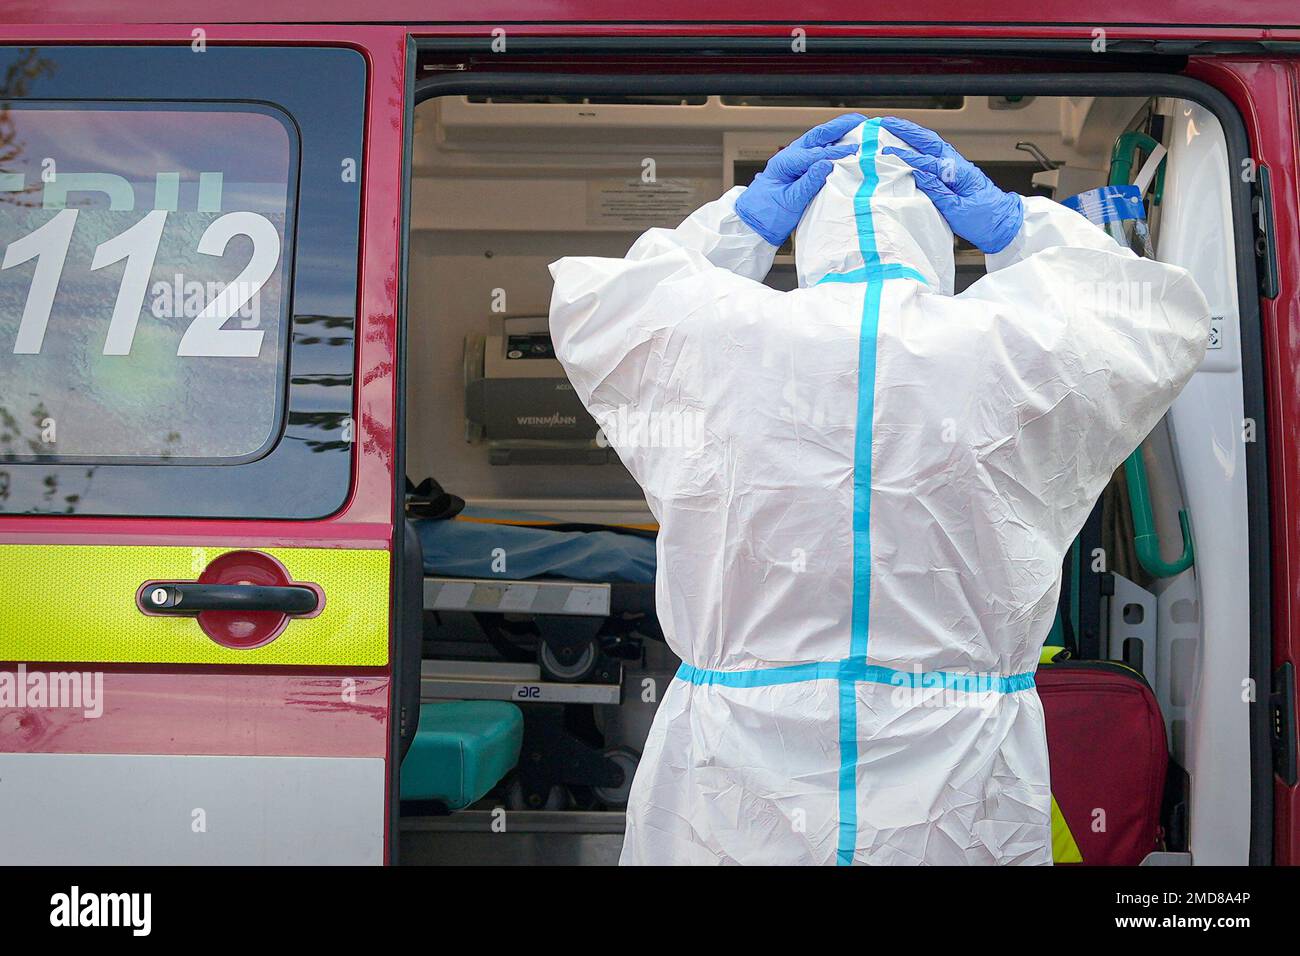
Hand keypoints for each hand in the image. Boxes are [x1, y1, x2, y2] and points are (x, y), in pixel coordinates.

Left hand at [734, 113, 864, 246]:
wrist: (754, 224)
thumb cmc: (767, 214)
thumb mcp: (790, 202)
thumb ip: (808, 183)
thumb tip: (828, 164)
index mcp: (786, 162)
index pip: (816, 153)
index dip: (838, 152)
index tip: (857, 150)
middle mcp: (790, 156)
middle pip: (818, 135)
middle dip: (840, 126)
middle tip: (861, 121)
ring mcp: (794, 160)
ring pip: (819, 140)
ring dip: (838, 132)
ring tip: (858, 127)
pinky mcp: (799, 167)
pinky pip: (818, 151)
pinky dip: (833, 144)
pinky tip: (846, 144)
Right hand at [879, 116, 1023, 254]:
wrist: (1003, 223)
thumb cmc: (985, 218)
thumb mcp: (958, 210)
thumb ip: (937, 191)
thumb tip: (917, 175)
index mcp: (958, 172)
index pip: (927, 161)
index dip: (906, 157)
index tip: (888, 153)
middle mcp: (956, 164)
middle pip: (928, 141)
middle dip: (906, 130)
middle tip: (886, 123)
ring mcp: (955, 166)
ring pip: (930, 144)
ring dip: (911, 134)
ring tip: (893, 127)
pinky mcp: (953, 172)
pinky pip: (932, 153)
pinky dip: (918, 144)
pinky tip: (908, 143)